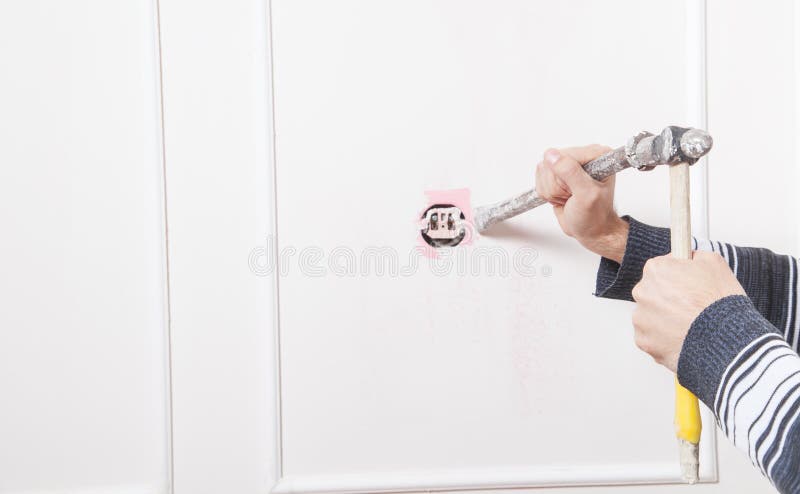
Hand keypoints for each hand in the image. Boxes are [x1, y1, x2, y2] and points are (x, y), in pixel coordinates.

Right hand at [535, 145, 627, 261]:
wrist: (590, 229)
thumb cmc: (595, 216)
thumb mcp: (586, 195)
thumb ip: (571, 172)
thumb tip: (552, 155)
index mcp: (597, 155)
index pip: (565, 155)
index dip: (564, 176)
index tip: (575, 189)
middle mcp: (583, 156)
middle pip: (551, 162)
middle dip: (557, 186)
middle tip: (571, 196)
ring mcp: (568, 164)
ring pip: (543, 170)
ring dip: (552, 190)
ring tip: (568, 197)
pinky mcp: (556, 172)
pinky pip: (539, 176)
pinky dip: (546, 192)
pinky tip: (561, 197)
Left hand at [631, 251, 745, 371]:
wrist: (725, 340)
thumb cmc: (720, 303)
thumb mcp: (714, 263)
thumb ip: (693, 256)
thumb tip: (688, 257)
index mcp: (656, 270)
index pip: (660, 269)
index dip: (676, 277)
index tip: (686, 285)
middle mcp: (643, 292)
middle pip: (653, 293)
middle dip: (669, 299)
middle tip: (691, 307)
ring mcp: (641, 318)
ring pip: (651, 316)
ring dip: (665, 320)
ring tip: (690, 325)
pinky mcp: (644, 341)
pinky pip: (651, 337)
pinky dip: (664, 339)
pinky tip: (683, 337)